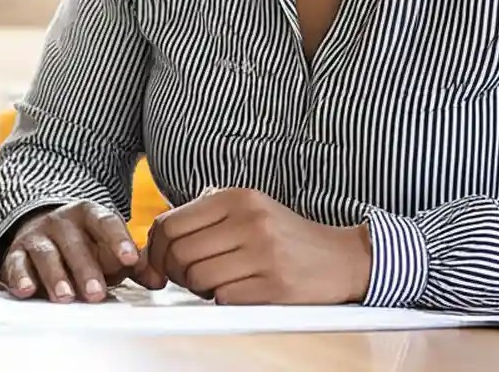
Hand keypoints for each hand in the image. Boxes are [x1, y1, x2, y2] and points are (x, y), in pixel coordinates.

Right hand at [0, 201, 139, 302]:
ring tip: (65, 296)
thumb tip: (158, 280)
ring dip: (55, 276)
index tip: (130, 259)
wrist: (42, 230)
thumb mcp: (109, 249)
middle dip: (85, 269)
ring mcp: (37, 236)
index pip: (105, 222)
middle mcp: (61, 222)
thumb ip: (133, 265)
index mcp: (89, 215)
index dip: (118, 240)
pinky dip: (19, 277)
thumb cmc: (84, 245)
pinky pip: (15, 263)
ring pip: (45, 253)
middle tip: (96, 293)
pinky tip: (26, 290)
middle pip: (74, 243)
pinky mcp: (16, 253)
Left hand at [139, 188, 371, 304]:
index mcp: (236, 198)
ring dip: (197, 288)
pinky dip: (221, 299)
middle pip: (179, 253)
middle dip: (174, 272)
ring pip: (197, 277)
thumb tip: (156, 237)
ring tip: (213, 283)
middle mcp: (249, 221)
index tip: (163, 261)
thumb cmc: (285, 235)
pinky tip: (235, 291)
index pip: (170, 224)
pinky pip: (223, 297)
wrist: (342, 258)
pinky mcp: (276, 285)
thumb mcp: (248, 208)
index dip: (158, 249)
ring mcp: (263, 253)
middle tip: (186, 277)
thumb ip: (205, 215)